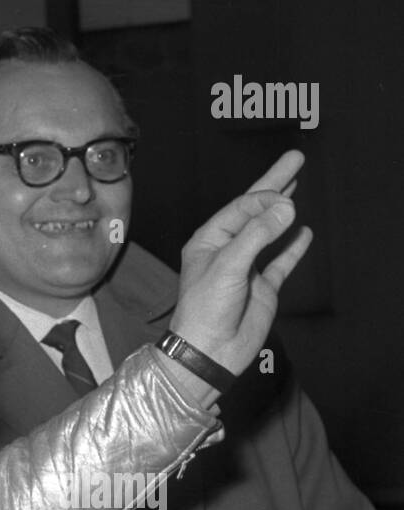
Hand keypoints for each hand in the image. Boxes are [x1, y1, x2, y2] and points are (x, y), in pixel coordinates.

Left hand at [170, 152, 312, 379]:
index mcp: (209, 240)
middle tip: (295, 159)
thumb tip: (287, 207)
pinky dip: (292, 247)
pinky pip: (280, 261)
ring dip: (284, 212)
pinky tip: (304, 232)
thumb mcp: (228, 265)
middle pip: (255, 211)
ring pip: (269, 232)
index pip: (241, 208)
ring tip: (298, 186)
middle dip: (274, 185)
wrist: (209, 351)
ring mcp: (246, 267)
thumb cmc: (206, 307)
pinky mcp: (262, 287)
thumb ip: (258, 235)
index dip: (264, 195)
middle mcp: (228, 249)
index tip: (286, 190)